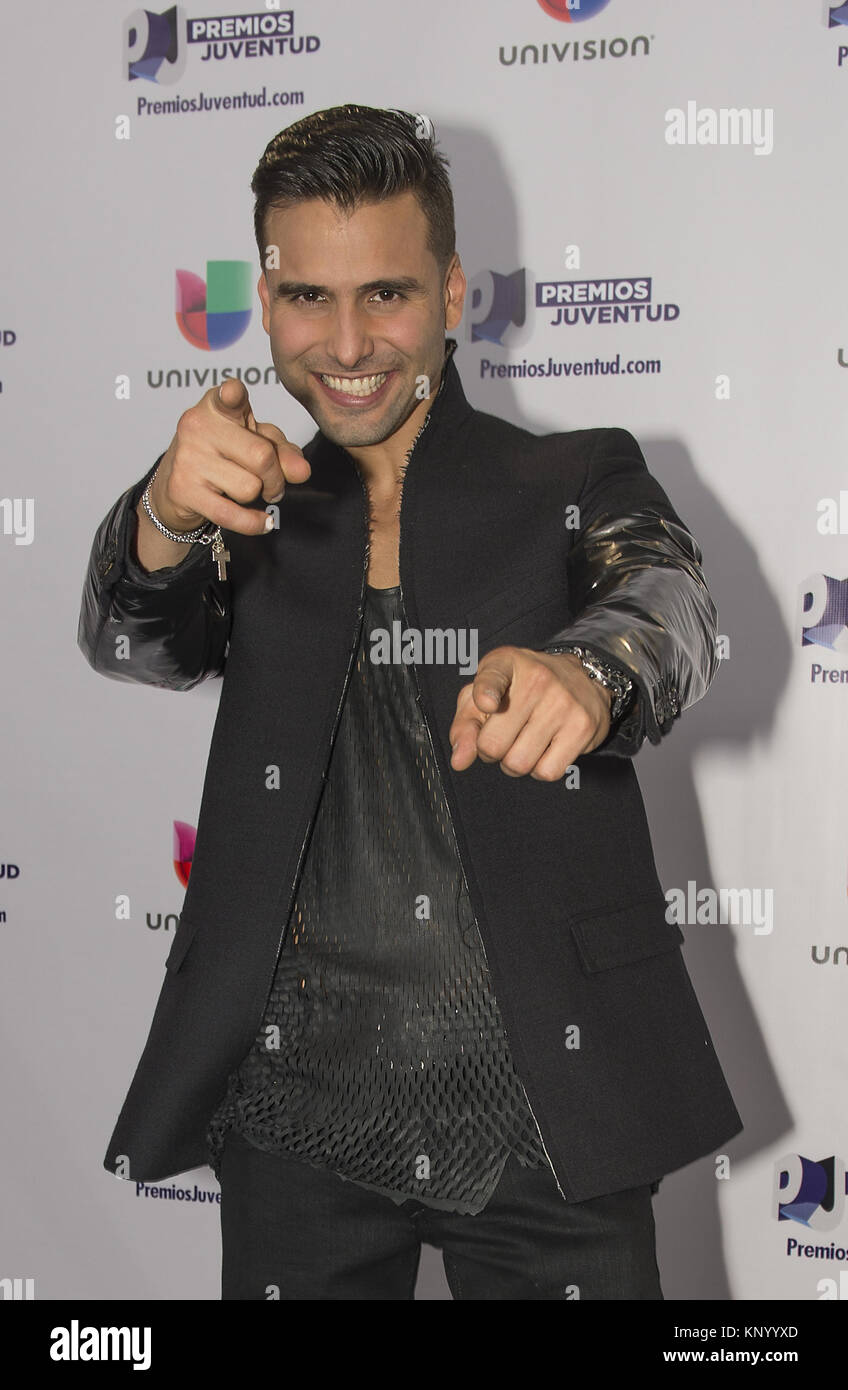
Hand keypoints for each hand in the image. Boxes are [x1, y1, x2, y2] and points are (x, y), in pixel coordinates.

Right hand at [151, 377, 311, 535]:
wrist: (175, 486)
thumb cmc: (222, 454)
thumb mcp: (255, 442)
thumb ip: (283, 451)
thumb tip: (302, 471)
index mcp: (217, 406)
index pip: (229, 397)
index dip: (233, 395)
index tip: (232, 392)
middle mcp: (198, 426)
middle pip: (261, 457)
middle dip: (276, 478)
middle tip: (272, 484)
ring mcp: (188, 458)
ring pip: (249, 488)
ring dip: (258, 497)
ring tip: (246, 490)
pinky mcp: (182, 489)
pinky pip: (232, 514)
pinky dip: (254, 523)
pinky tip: (264, 522)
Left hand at [448, 647, 612, 780]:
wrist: (581, 681)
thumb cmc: (522, 691)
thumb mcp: (485, 695)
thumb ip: (465, 725)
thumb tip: (460, 760)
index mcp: (506, 663)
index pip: (492, 678)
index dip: (486, 693)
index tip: (487, 703)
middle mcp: (537, 679)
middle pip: (493, 745)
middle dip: (491, 752)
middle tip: (503, 737)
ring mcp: (563, 703)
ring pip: (519, 764)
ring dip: (515, 763)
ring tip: (523, 742)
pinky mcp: (582, 726)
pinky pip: (548, 772)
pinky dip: (540, 769)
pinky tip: (544, 749)